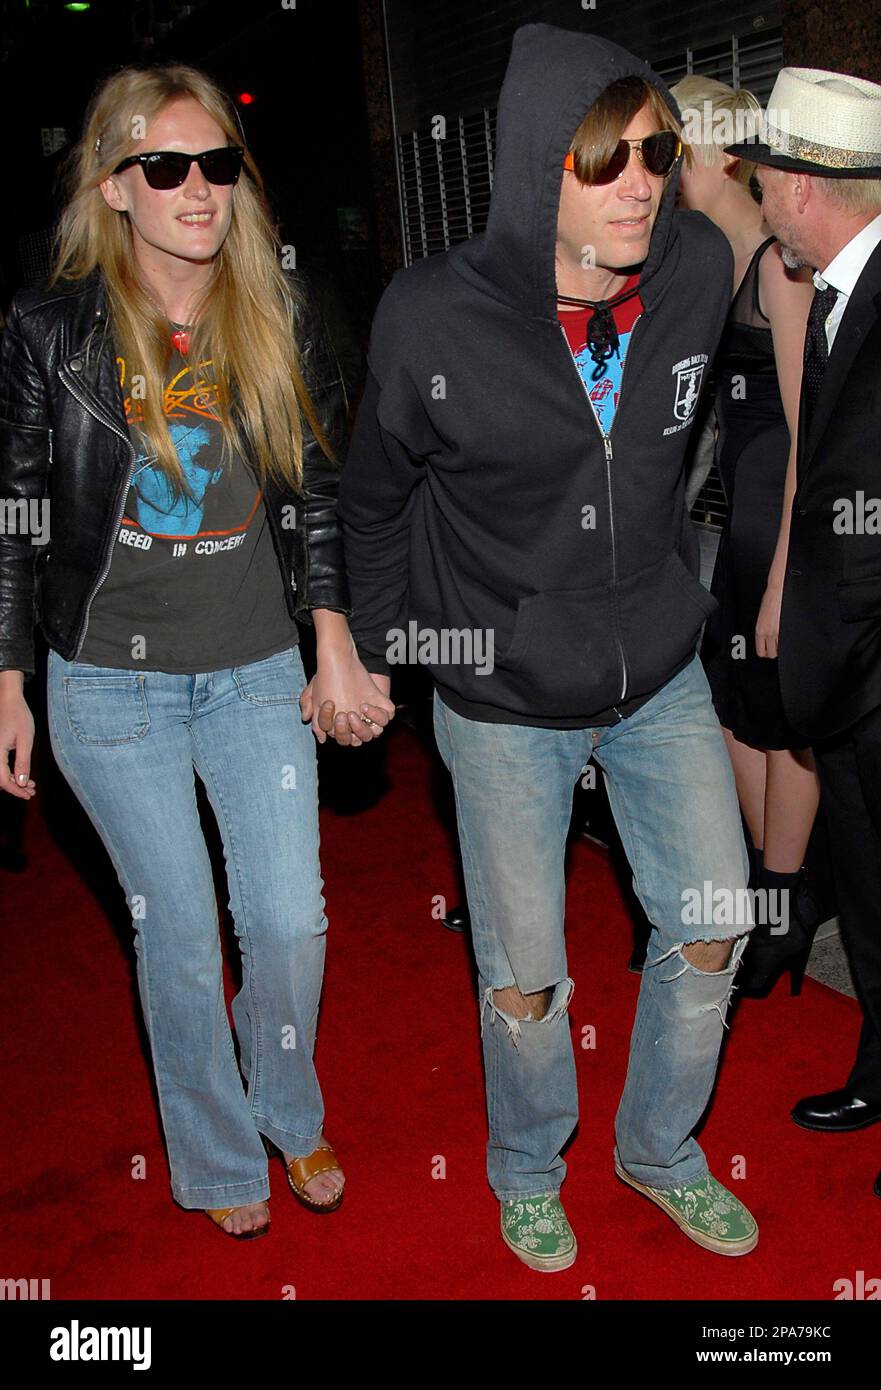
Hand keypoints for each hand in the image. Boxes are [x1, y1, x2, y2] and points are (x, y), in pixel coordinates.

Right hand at [0, 676, 35, 798]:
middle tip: (31, 792)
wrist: (8, 699)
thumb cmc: (18, 715)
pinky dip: (9, 773)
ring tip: (30, 786)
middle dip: (14, 788)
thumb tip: (22, 783)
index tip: (28, 794)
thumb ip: (23, 762)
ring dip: (12, 782)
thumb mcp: (25, 739)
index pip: (2, 779)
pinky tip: (22, 775)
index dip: (15, 790)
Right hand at [300, 651, 393, 746]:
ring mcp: (371, 716)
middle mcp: (357, 725)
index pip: (340, 737)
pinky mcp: (383, 706)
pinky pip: (385, 718)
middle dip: (348, 731)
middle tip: (344, 715)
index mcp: (342, 725)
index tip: (330, 710)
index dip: (336, 729)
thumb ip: (310, 709)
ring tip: (357, 709)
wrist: (345, 660)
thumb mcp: (314, 692)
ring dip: (363, 727)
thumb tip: (318, 735)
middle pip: (356, 740)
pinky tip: (367, 704)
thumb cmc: (329, 678)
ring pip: (372, 733)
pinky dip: (379, 715)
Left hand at [755, 582, 782, 658]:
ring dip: (782, 647)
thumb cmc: (769, 601)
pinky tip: (788, 635)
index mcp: (760, 631)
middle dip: (774, 651)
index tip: (767, 650)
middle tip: (775, 645)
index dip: (765, 652)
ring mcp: (780, 631)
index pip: (761, 652)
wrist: (778, 591)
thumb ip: (763, 631)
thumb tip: (766, 641)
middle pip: (772, 654)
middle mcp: (769, 633)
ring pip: (781, 650)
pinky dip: (789, 640)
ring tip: (782, 640)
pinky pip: (789, 641)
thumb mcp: (761, 618)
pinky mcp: (789, 627)